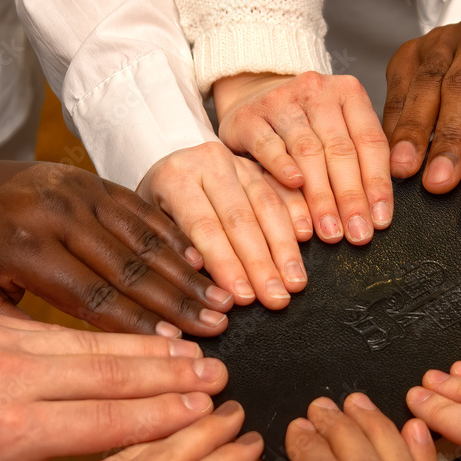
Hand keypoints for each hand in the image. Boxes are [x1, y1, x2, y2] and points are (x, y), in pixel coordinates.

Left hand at [0, 158, 232, 336]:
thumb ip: (22, 329)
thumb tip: (87, 363)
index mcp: (23, 248)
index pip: (94, 296)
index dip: (139, 324)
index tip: (176, 347)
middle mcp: (57, 215)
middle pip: (129, 267)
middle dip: (178, 301)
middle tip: (217, 326)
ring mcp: (79, 192)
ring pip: (144, 237)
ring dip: (187, 271)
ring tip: (222, 298)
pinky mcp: (92, 180)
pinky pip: (142, 210)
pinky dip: (174, 237)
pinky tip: (202, 260)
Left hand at [0, 312, 228, 460]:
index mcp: (9, 432)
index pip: (106, 422)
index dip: (161, 418)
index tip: (203, 415)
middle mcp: (15, 381)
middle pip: (114, 376)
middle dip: (173, 377)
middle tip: (219, 376)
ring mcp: (8, 344)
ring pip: (99, 344)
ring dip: (153, 348)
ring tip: (196, 351)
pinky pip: (73, 323)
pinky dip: (117, 329)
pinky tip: (148, 332)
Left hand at [138, 142, 309, 308]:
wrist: (168, 169)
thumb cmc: (156, 210)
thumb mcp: (152, 229)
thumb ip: (176, 251)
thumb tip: (205, 280)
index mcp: (175, 178)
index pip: (205, 227)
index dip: (227, 264)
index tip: (242, 297)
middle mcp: (208, 163)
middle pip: (240, 219)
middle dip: (261, 264)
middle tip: (276, 298)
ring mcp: (238, 162)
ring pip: (267, 205)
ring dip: (284, 248)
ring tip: (295, 282)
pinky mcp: (261, 165)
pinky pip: (285, 190)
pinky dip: (299, 214)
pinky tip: (307, 240)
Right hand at [214, 72, 391, 243]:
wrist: (253, 96)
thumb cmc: (305, 125)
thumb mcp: (339, 130)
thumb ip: (363, 160)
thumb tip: (380, 210)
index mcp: (349, 93)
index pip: (370, 142)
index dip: (377, 184)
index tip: (380, 220)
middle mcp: (317, 92)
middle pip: (340, 150)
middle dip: (351, 198)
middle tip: (357, 233)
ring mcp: (281, 101)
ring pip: (307, 152)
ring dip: (320, 196)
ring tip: (330, 229)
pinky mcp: (249, 117)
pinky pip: (268, 145)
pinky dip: (282, 167)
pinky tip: (294, 186)